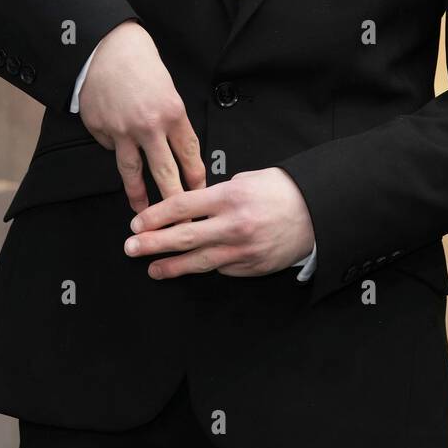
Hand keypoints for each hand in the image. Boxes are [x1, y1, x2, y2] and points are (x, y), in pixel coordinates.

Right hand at [78, 21, 205, 211]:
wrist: (107, 48)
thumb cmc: (142, 64)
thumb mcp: (168, 89)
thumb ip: (173, 121)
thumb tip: (178, 151)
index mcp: (172, 113)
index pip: (189, 155)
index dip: (196, 178)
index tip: (200, 193)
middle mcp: (149, 126)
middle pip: (165, 173)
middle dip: (175, 202)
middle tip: (181, 225)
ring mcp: (121, 130)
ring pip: (133, 173)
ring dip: (139, 197)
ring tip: (143, 215)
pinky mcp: (100, 130)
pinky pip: (111, 148)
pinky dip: (117, 149)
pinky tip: (117, 142)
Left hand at [122, 166, 314, 277]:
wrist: (317, 212)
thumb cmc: (284, 191)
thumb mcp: (247, 179)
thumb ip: (218, 193)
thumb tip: (195, 206)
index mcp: (229, 197)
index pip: (180, 207)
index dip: (154, 216)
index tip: (137, 223)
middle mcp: (233, 225)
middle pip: (182, 237)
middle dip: (151, 244)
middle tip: (131, 249)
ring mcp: (242, 250)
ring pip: (198, 262)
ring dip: (171, 266)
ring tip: (152, 268)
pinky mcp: (252, 267)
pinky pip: (222, 268)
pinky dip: (207, 266)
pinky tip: (193, 266)